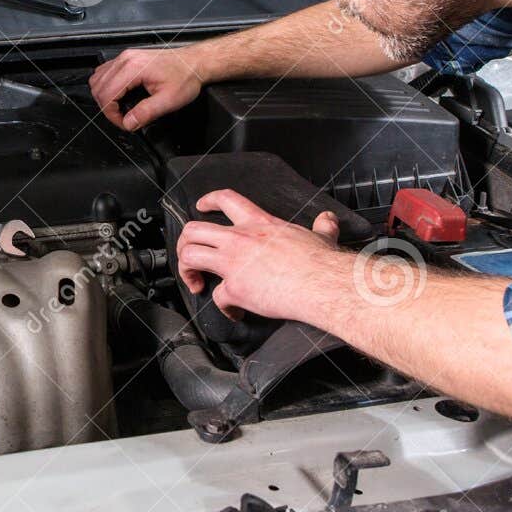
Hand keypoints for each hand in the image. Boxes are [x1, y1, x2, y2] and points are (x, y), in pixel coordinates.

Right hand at [88, 46, 203, 130]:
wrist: (194, 62)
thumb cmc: (185, 76)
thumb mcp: (169, 100)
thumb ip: (146, 113)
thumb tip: (128, 123)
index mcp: (134, 68)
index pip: (106, 95)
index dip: (112, 115)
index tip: (125, 123)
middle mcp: (126, 59)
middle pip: (98, 87)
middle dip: (107, 107)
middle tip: (124, 118)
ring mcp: (125, 57)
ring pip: (97, 79)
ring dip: (104, 97)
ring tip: (120, 107)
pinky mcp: (127, 58)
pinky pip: (105, 72)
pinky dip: (107, 86)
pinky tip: (120, 95)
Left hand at [175, 189, 342, 321]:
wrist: (322, 284)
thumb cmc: (321, 262)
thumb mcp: (321, 236)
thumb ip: (322, 226)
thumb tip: (328, 220)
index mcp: (259, 223)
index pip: (226, 200)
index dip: (208, 200)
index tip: (201, 207)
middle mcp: (240, 239)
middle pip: (193, 229)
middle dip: (184, 243)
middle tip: (189, 255)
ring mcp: (234, 263)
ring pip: (190, 256)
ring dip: (187, 271)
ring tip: (196, 282)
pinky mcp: (235, 289)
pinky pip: (216, 298)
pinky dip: (223, 308)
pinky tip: (234, 312)